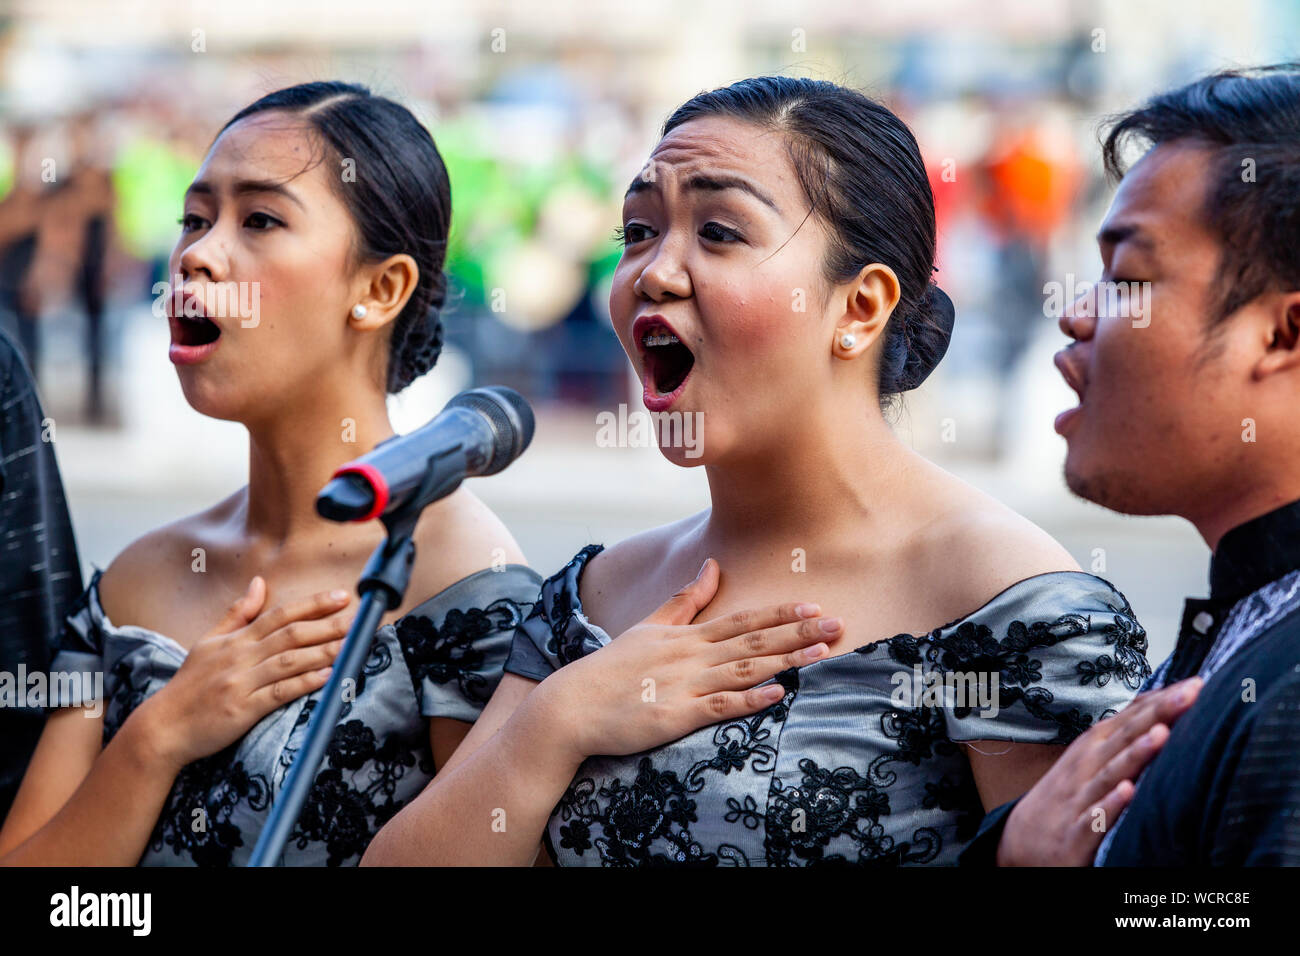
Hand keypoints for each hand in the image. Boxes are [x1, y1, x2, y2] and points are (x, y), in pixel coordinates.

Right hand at [128, 578, 353, 768]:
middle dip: (328, 624)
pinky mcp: (242, 710)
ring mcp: (241, 683)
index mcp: (235, 640)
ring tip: (352, 645)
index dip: (313, 604)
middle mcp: (240, 657)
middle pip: (291, 634)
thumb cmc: (189, 686)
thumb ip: (237, 614)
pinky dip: (304, 683)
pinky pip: (278, 693)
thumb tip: (259, 582)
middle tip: (358, 619)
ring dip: (323, 652)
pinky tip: (327, 676)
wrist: (163, 728)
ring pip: (289, 661)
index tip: (342, 596)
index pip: (280, 614)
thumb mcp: (208, 643)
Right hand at [540, 558, 840, 760]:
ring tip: (821, 652)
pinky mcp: (675, 717)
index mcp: (686, 636)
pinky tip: (777, 693)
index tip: (813, 605)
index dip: (779, 612)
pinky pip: (718, 707)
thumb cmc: (612, 669)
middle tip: (838, 623)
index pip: (742, 620)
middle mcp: (691, 656)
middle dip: (797, 632)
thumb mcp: (649, 626)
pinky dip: (749, 700)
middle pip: (753, 641)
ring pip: (744, 670)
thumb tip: (712, 565)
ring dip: (785, 660)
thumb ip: (685, 599)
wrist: (572, 705)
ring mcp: (684, 686)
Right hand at [997, 676, 1203, 864]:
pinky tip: (1128, 792)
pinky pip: (1095, 817)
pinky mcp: (1077, 833)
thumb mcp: (1089, 757)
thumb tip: (1161, 703)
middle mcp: (1088, 765)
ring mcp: (1082, 797)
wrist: (1024, 839)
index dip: (1164, 700)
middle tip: (1192, 693)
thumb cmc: (1067, 793)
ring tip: (1162, 734)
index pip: (1133, 716)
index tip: (1198, 683)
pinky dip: (1110, 804)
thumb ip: (1123, 733)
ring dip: (1135, 753)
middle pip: (1126, 735)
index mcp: (1095, 745)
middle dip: (1158, 714)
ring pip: (1111, 771)